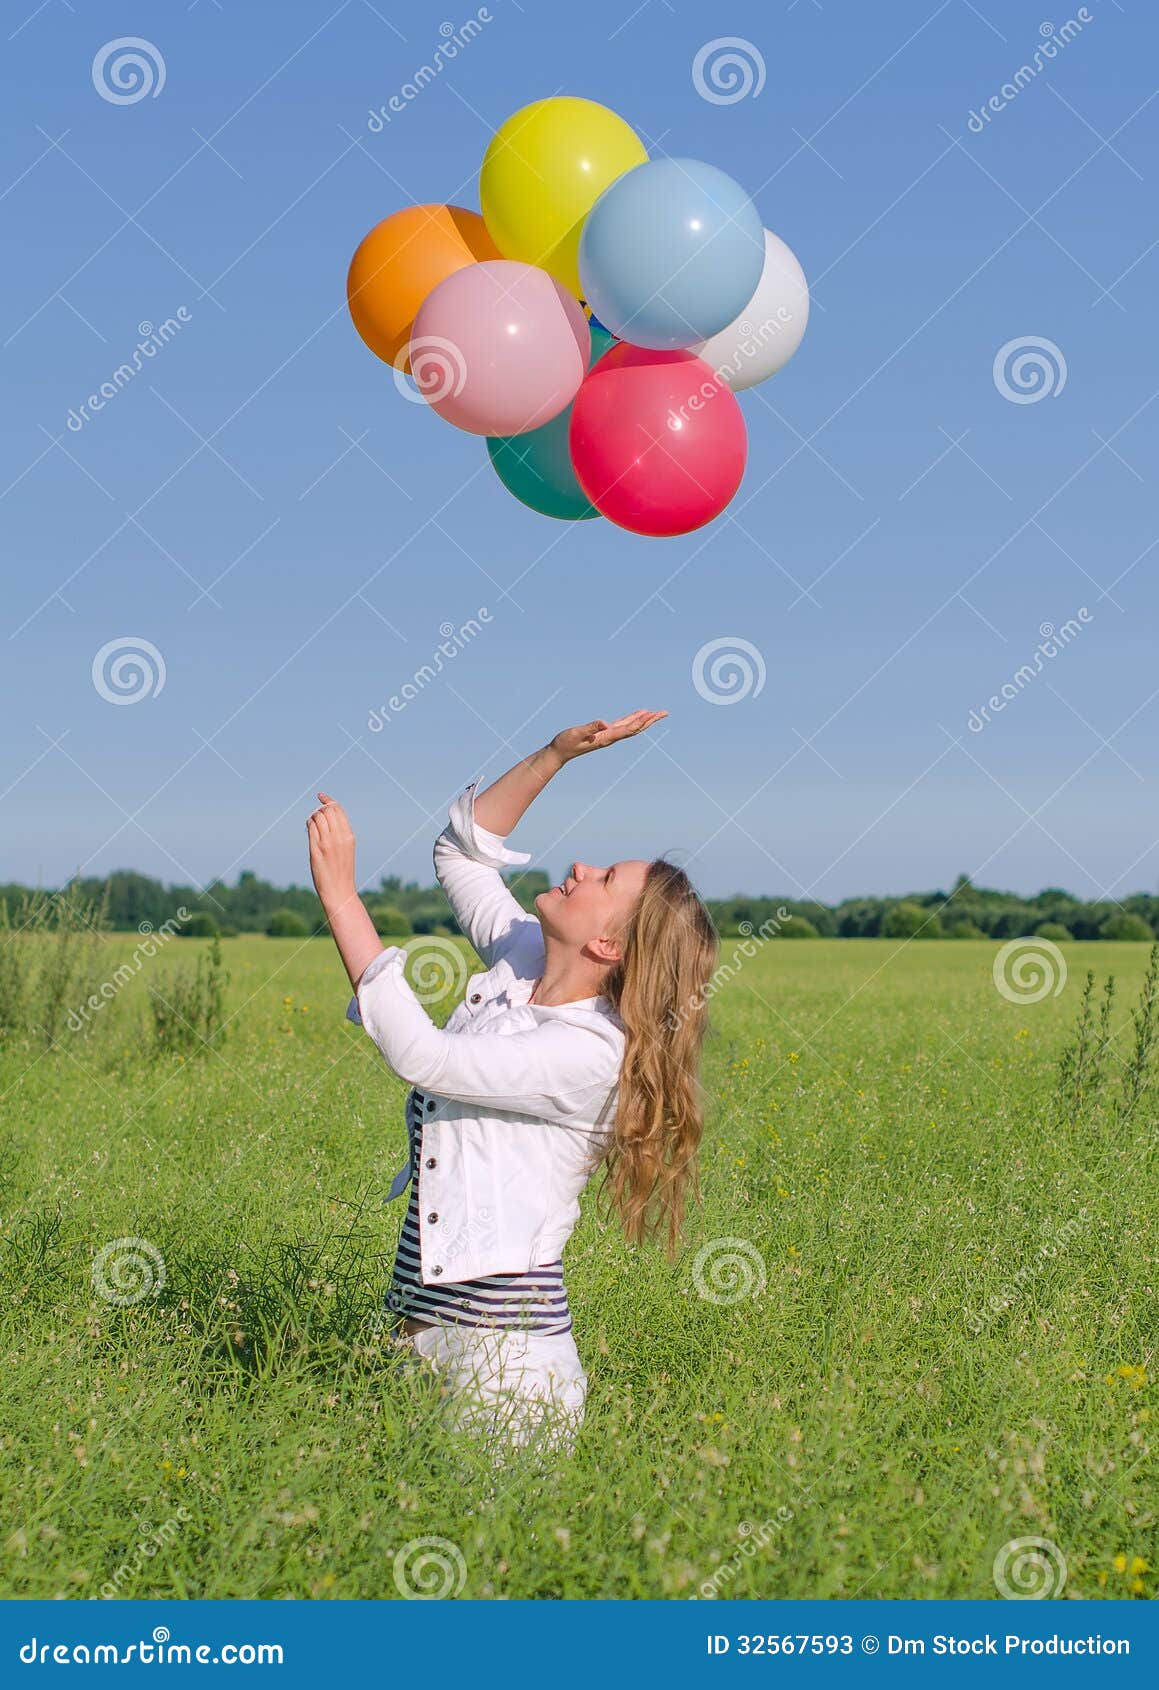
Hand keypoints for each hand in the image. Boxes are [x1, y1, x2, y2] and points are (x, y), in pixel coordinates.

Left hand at [307, 792, 356, 908]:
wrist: (339, 890)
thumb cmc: (342, 871)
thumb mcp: (346, 849)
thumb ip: (339, 834)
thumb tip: (325, 818)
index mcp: (349, 836)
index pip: (338, 810)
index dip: (328, 800)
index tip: (320, 795)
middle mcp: (339, 837)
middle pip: (327, 810)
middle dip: (320, 808)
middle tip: (316, 814)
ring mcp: (327, 843)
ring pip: (317, 817)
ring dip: (312, 816)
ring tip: (312, 822)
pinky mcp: (315, 850)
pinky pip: (311, 828)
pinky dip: (308, 823)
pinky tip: (309, 826)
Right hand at [550, 709, 667, 762]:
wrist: (559, 753)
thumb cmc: (566, 743)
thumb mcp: (577, 733)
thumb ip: (590, 728)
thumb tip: (605, 723)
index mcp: (606, 737)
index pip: (628, 729)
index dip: (641, 721)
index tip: (653, 714)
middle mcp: (610, 737)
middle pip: (635, 729)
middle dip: (650, 721)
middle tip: (664, 713)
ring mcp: (608, 736)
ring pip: (631, 727)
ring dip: (644, 720)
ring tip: (656, 713)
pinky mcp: (603, 733)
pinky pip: (623, 725)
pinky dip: (632, 719)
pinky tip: (637, 715)